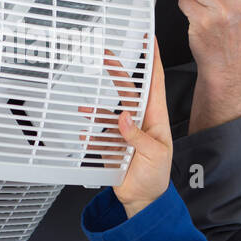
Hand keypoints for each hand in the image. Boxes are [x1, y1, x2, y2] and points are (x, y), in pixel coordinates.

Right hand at [80, 43, 173, 218]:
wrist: (143, 199)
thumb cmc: (156, 177)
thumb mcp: (153, 155)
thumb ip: (136, 136)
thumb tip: (122, 117)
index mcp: (156, 118)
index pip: (155, 82)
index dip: (153, 60)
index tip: (150, 40)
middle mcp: (141, 121)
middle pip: (129, 90)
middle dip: (118, 72)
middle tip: (106, 56)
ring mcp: (126, 132)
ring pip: (109, 112)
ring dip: (96, 110)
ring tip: (83, 109)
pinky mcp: (114, 144)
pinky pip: (99, 134)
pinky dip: (91, 133)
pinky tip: (85, 134)